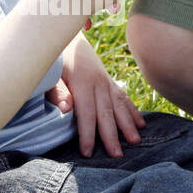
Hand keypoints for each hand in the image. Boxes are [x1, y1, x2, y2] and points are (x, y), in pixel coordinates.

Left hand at [47, 33, 146, 156]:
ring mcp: (106, 81)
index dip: (87, 134)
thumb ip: (58, 91)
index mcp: (82, 83)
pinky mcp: (109, 81)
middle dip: (112, 135)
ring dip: (128, 125)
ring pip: (119, 106)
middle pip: (106, 113)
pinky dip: (133, 111)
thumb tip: (66, 108)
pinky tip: (142, 124)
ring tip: (135, 142)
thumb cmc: (55, 59)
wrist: (66, 36)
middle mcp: (98, 83)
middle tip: (117, 156)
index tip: (88, 153)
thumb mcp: (50, 72)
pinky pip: (124, 98)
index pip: (86, 113)